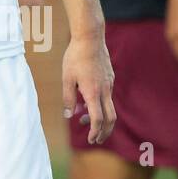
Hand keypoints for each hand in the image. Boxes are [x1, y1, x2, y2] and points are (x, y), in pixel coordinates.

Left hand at [62, 30, 115, 144]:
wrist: (90, 38)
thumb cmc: (75, 57)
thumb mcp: (66, 78)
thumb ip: (68, 98)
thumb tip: (69, 115)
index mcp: (93, 92)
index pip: (97, 119)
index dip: (95, 132)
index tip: (91, 140)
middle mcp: (105, 90)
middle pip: (111, 118)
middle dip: (104, 132)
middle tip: (96, 140)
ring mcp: (109, 83)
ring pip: (109, 107)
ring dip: (100, 117)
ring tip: (84, 119)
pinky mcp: (110, 77)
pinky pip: (108, 96)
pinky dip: (100, 104)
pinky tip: (88, 100)